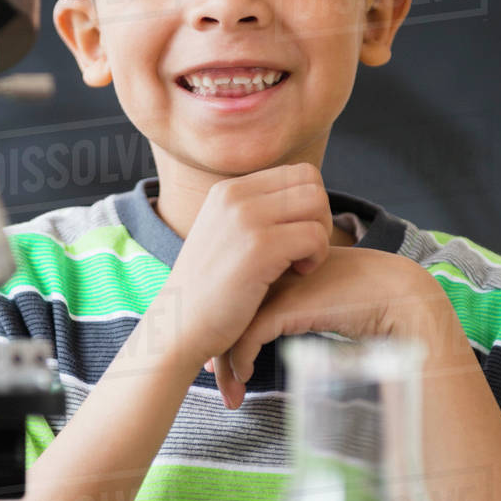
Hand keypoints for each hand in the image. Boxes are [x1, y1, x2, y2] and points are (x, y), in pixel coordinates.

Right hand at [157, 163, 333, 367]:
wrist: (180, 327)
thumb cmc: (210, 292)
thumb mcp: (225, 238)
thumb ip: (257, 215)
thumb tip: (305, 202)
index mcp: (227, 190)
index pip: (296, 173)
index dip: (309, 204)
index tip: (296, 236)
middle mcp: (235, 195)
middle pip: (311, 181)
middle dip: (320, 216)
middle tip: (305, 250)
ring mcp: (246, 219)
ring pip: (316, 204)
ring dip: (320, 235)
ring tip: (300, 263)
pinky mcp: (260, 248)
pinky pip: (315, 236)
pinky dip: (316, 257)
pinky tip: (297, 274)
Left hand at [205, 248, 436, 408]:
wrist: (399, 295)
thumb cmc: (364, 297)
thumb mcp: (317, 296)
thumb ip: (292, 303)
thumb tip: (268, 326)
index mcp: (275, 258)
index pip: (232, 291)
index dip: (222, 323)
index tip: (217, 356)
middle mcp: (271, 268)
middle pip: (226, 307)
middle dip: (215, 346)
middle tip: (211, 375)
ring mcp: (278, 284)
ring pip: (231, 324)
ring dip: (225, 364)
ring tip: (230, 394)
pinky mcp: (288, 305)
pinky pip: (248, 336)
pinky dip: (240, 361)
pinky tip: (243, 379)